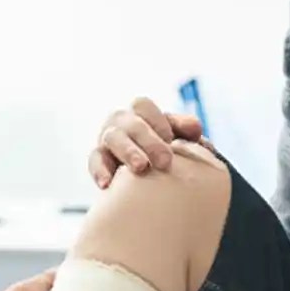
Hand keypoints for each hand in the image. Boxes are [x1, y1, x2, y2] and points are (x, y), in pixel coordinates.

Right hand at [88, 97, 206, 188]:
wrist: (145, 169)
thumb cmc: (161, 147)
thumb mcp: (174, 134)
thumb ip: (184, 128)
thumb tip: (195, 130)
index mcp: (139, 112)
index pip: (142, 106)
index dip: (156, 120)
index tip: (170, 138)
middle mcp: (119, 121)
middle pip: (130, 125)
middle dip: (148, 142)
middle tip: (165, 161)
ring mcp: (106, 138)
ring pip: (112, 139)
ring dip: (128, 152)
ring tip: (141, 168)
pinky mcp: (97, 158)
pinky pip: (94, 161)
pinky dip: (100, 171)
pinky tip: (107, 184)